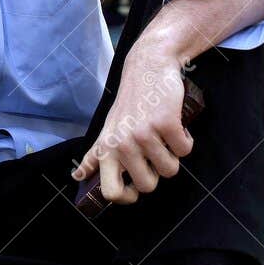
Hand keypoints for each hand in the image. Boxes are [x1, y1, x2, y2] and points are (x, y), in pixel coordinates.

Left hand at [71, 56, 193, 205]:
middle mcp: (122, 144)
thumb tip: (78, 178)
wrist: (149, 67)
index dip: (127, 197)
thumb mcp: (108, 129)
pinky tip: (176, 127)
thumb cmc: (130, 103)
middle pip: (147, 186)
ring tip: (164, 137)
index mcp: (107, 149)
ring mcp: (143, 134)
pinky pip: (185, 150)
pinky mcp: (165, 124)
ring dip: (173, 156)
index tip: (136, 188)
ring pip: (170, 170)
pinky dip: (185, 141)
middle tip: (155, 153)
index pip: (110, 192)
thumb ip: (95, 156)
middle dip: (157, 173)